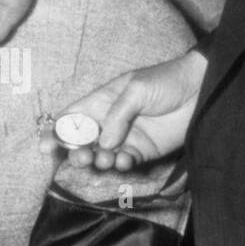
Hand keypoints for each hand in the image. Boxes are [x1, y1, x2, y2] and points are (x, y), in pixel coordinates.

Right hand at [41, 49, 206, 171]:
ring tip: (103, 159)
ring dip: (97, 161)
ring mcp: (124, 138)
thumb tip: (103, 143)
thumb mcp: (135, 89)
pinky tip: (124, 159)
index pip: (70, 118)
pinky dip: (120, 164)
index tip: (45, 146)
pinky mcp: (142, 152)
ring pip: (100, 156)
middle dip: (75, 152)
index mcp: (100, 102)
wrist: (198, 90)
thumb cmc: (164, 81)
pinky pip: (124, 162)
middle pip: (81, 142)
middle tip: (81, 157)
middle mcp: (108, 122)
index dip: (55, 132)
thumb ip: (116, 115)